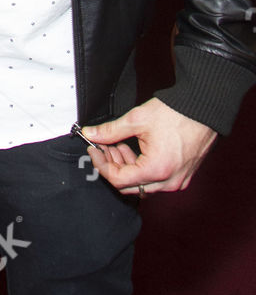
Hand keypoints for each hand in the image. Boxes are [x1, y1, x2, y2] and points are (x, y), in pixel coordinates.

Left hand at [82, 98, 216, 193]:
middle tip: (104, 147)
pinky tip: (135, 149)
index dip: (101, 164)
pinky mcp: (182, 175)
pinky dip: (141, 168)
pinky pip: (156, 180)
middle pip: (130, 186)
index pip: (118, 180)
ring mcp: (177, 181)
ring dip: (127, 167)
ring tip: (119, 144)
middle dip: (113, 166)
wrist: (202, 109)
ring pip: (142, 184)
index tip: (94, 149)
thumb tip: (91, 133)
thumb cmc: (175, 114)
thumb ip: (110, 130)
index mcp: (156, 171)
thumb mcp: (137, 120)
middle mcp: (168, 182)